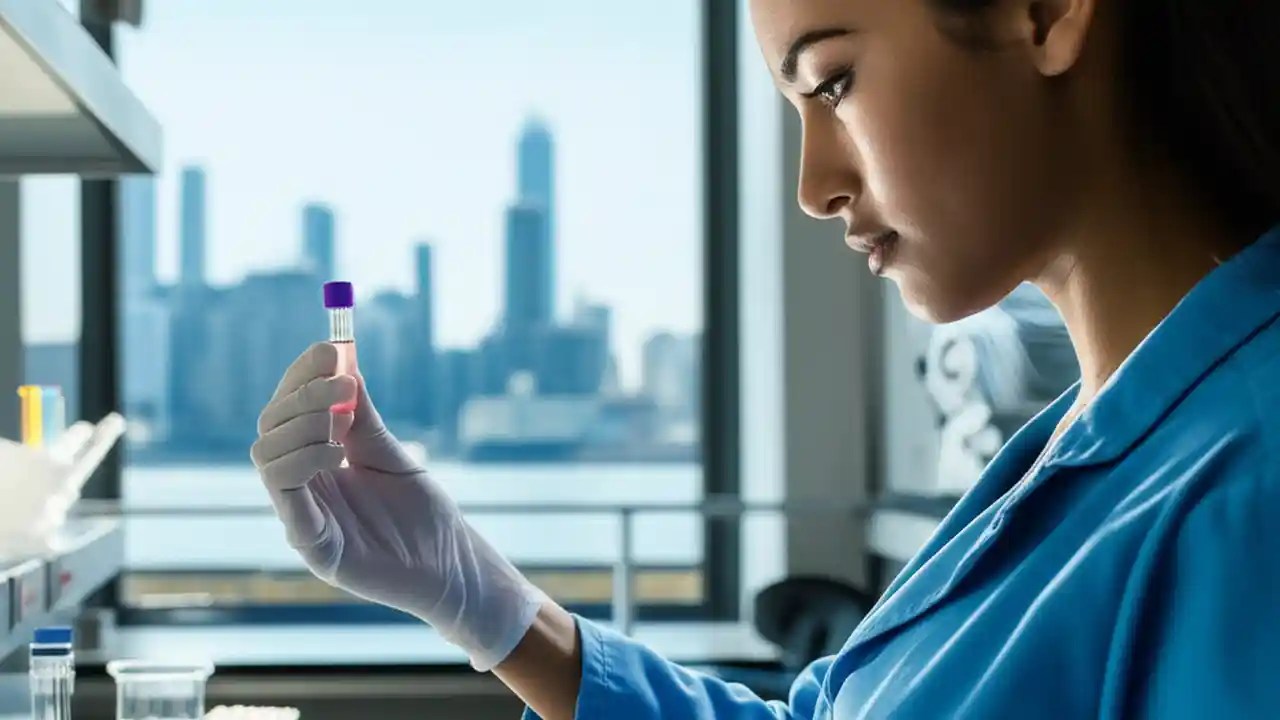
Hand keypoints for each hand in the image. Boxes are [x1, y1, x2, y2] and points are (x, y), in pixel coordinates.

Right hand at [250, 343, 545, 669]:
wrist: (450, 564)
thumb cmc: (423, 513)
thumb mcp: (391, 453)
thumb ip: (363, 418)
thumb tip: (345, 364)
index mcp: (317, 460)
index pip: (288, 407)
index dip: (302, 374)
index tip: (330, 348)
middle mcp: (302, 484)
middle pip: (271, 425)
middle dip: (303, 394)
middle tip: (343, 383)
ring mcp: (302, 514)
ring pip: (266, 454)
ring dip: (301, 425)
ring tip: (342, 424)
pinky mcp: (311, 543)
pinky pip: (283, 493)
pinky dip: (302, 462)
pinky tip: (337, 455)